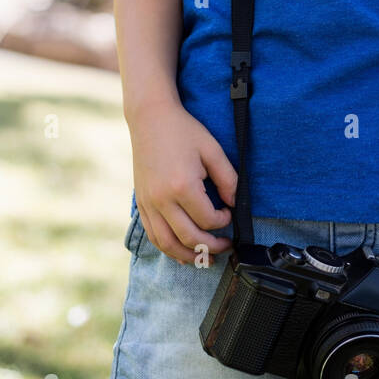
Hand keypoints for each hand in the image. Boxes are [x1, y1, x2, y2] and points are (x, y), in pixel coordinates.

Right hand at [129, 98, 237, 265]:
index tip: (229, 213)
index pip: (208, 219)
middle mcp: (162, 200)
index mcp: (182, 186)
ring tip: (206, 259)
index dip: (224, 221)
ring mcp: (149, 203)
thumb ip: (228, 179)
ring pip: (167, 244)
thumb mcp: (212, 150)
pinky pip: (153, 235)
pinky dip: (168, 248)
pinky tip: (181, 253)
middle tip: (226, 246)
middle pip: (189, 238)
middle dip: (211, 247)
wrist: (150, 118)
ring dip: (188, 256)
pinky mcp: (142, 204)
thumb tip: (236, 204)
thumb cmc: (183, 131)